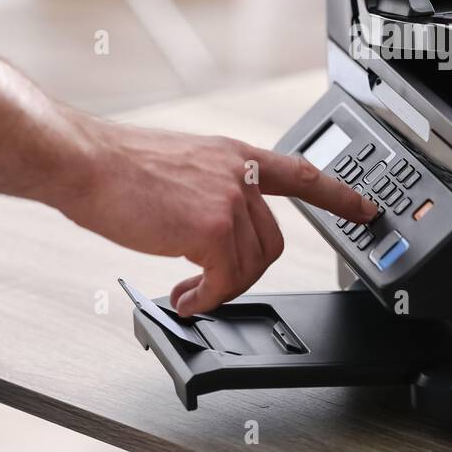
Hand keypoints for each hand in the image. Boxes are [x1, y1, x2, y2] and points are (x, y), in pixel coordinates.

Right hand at [57, 119, 377, 315]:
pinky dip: (206, 297)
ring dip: (221, 288)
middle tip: (211, 283)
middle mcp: (239, 173)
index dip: (339, 195)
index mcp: (233, 155)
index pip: (302, 174)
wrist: (85, 162)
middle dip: (246, 271)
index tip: (366, 209)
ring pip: (251, 264)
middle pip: (274, 240)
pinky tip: (183, 297)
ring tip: (190, 292)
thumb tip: (210, 228)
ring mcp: (229, 199)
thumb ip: (209, 186)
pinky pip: (225, 279)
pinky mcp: (211, 228)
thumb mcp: (181, 162)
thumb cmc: (117, 166)